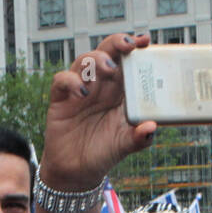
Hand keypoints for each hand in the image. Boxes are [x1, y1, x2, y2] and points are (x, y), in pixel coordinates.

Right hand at [39, 33, 155, 192]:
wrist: (77, 172)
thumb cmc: (103, 152)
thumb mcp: (125, 145)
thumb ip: (139, 138)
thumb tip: (151, 127)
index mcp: (119, 91)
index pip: (127, 61)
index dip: (134, 47)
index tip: (145, 41)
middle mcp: (100, 86)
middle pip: (106, 52)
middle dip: (116, 43)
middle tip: (128, 46)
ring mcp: (79, 90)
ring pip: (85, 60)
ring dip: (97, 60)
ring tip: (109, 69)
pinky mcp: (60, 99)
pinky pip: (62, 80)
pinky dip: (71, 81)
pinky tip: (82, 93)